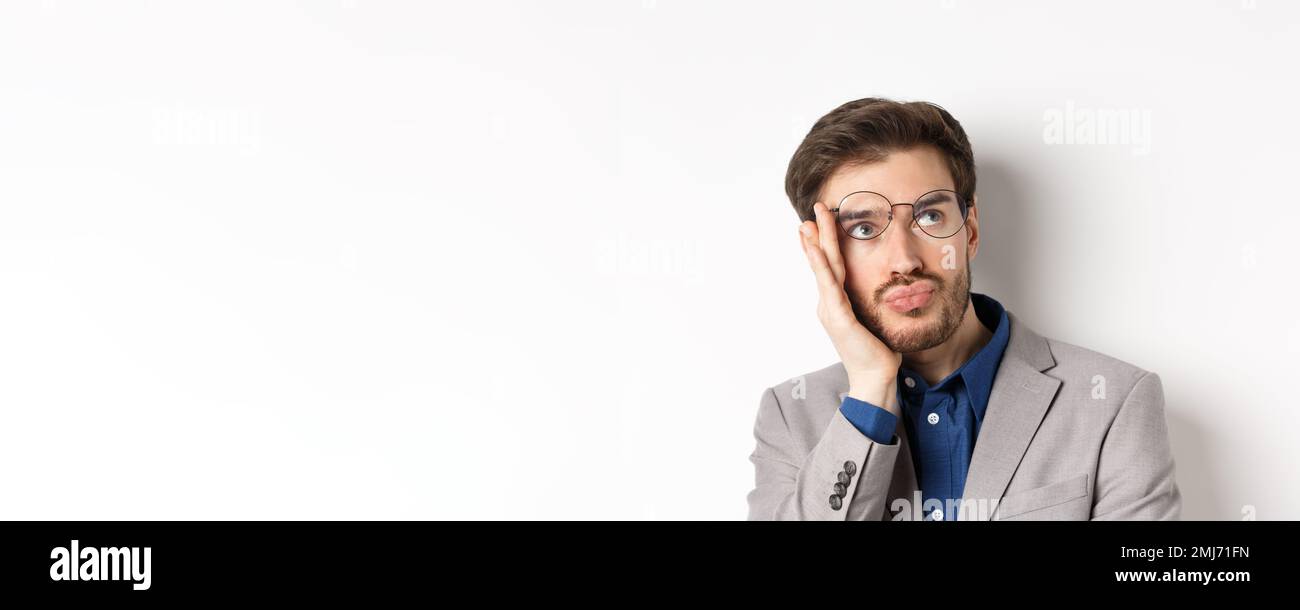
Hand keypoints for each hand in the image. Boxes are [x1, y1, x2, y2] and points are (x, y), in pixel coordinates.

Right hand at [799, 202, 902, 415]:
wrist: (876, 378)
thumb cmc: (878, 352)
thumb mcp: (873, 319)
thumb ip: (869, 303)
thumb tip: (881, 289)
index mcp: (836, 304)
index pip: (829, 268)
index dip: (821, 246)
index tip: (815, 225)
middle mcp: (829, 305)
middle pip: (823, 263)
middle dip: (817, 235)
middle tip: (812, 211)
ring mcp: (831, 311)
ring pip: (823, 270)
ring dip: (816, 243)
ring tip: (809, 223)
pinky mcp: (839, 318)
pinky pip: (829, 286)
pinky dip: (821, 265)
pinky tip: (816, 250)